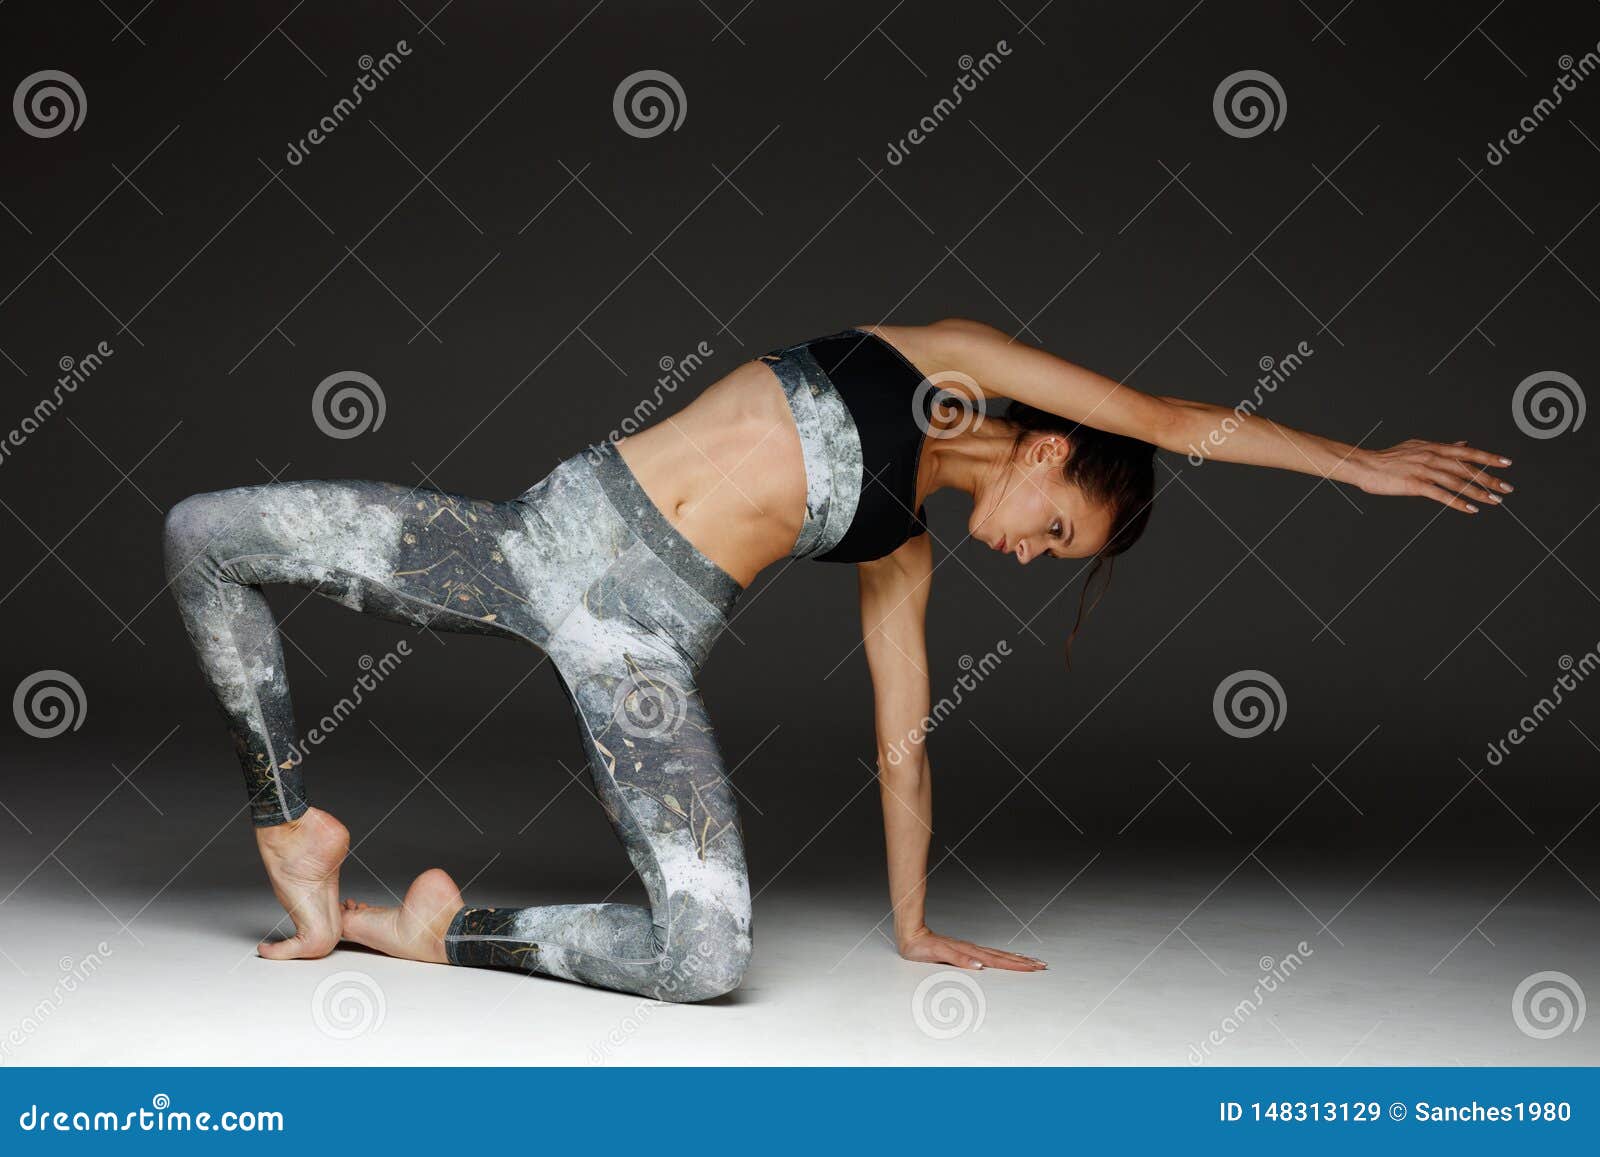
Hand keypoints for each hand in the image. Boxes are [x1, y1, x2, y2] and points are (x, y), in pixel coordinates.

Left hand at [898, 926, 1046, 970]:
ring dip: (1016, 959)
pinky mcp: (966, 950)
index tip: (1034, 967)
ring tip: (1032, 961)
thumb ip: (960, 960)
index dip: (1017, 965)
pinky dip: (1003, 957)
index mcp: (970, 953)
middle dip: (1024, 962)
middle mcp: (973, 951)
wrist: (911, 936)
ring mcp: (971, 950)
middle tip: (1042, 965)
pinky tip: (1007, 958)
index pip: (999, 961)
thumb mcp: (939, 954)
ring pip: (999, 955)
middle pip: (1004, 957)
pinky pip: (990, 954)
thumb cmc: (922, 948)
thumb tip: (980, 966)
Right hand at [1354, 439, 1512, 513]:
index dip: (1488, 458)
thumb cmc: (1388, 459)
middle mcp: (1432, 457)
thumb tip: (1462, 444)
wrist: (1365, 465)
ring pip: (1458, 483)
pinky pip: (1442, 495)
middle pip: (1467, 469)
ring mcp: (1424, 471)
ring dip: (1478, 493)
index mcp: (1434, 448)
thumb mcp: (1417, 446)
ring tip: (1494, 501)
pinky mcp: (1415, 485)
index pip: (1467, 452)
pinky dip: (1458, 502)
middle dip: (1490, 479)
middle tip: (1507, 488)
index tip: (1506, 463)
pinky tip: (1470, 509)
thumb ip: (1441, 447)